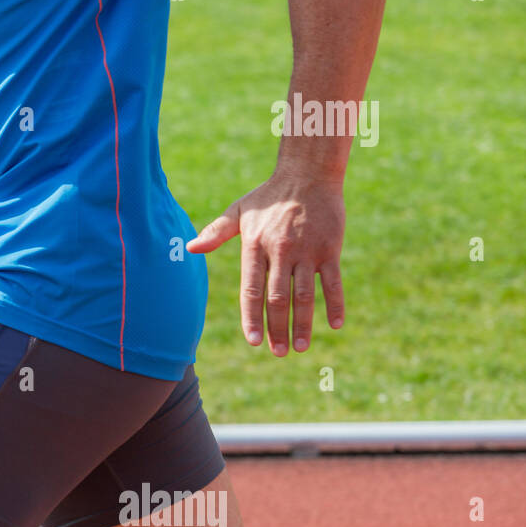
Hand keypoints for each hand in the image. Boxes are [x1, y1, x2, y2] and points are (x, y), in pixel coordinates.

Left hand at [185, 171, 345, 356]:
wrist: (307, 173)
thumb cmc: (268, 196)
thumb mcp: (238, 211)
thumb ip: (216, 232)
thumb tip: (190, 248)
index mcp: (255, 246)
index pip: (251, 289)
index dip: (251, 317)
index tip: (252, 341)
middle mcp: (281, 251)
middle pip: (277, 298)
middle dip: (276, 329)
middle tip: (278, 353)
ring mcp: (307, 251)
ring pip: (305, 295)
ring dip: (303, 324)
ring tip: (301, 347)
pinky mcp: (330, 249)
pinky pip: (334, 282)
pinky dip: (335, 304)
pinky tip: (335, 325)